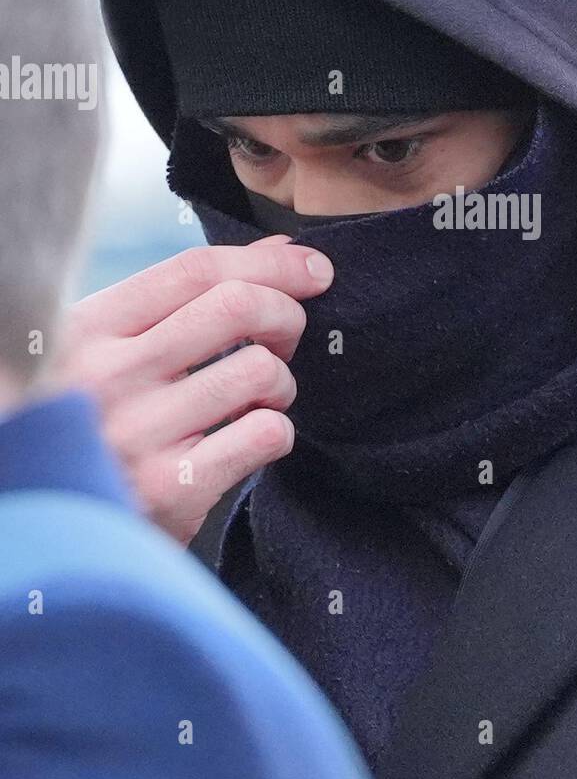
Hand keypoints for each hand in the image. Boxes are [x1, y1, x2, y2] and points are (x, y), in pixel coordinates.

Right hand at [54, 236, 332, 545]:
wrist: (60, 528)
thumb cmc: (96, 424)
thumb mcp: (113, 351)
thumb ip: (185, 300)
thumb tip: (280, 250)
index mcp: (87, 330)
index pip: (195, 270)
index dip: (270, 263)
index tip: (315, 270)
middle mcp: (107, 376)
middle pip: (238, 306)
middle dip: (287, 314)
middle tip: (286, 339)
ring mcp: (138, 434)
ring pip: (261, 369)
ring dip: (281, 382)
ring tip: (259, 399)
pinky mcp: (171, 489)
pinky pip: (265, 433)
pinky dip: (277, 431)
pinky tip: (250, 439)